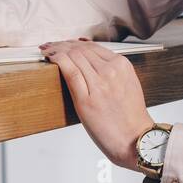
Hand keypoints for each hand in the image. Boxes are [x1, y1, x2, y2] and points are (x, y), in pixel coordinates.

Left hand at [42, 38, 155, 171]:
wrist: (135, 139)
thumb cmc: (131, 117)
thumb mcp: (129, 85)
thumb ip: (114, 71)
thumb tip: (94, 62)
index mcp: (123, 66)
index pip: (93, 47)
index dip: (75, 43)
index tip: (66, 45)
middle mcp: (111, 71)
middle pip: (81, 50)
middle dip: (63, 45)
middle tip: (51, 46)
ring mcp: (99, 84)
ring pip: (74, 57)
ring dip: (57, 50)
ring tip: (47, 51)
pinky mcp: (87, 99)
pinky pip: (70, 72)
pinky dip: (57, 60)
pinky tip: (50, 58)